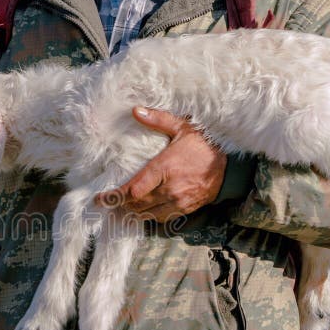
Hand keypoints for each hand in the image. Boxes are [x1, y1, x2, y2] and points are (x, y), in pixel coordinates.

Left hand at [95, 107, 226, 221]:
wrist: (228, 168)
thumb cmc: (203, 146)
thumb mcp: (182, 128)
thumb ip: (158, 120)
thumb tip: (136, 110)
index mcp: (164, 168)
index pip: (133, 190)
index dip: (114, 197)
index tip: (100, 199)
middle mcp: (169, 188)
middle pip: (136, 204)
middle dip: (120, 204)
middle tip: (108, 201)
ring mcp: (177, 201)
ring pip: (147, 214)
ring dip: (133, 211)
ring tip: (121, 207)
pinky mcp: (184, 209)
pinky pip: (160, 218)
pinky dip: (148, 216)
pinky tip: (141, 210)